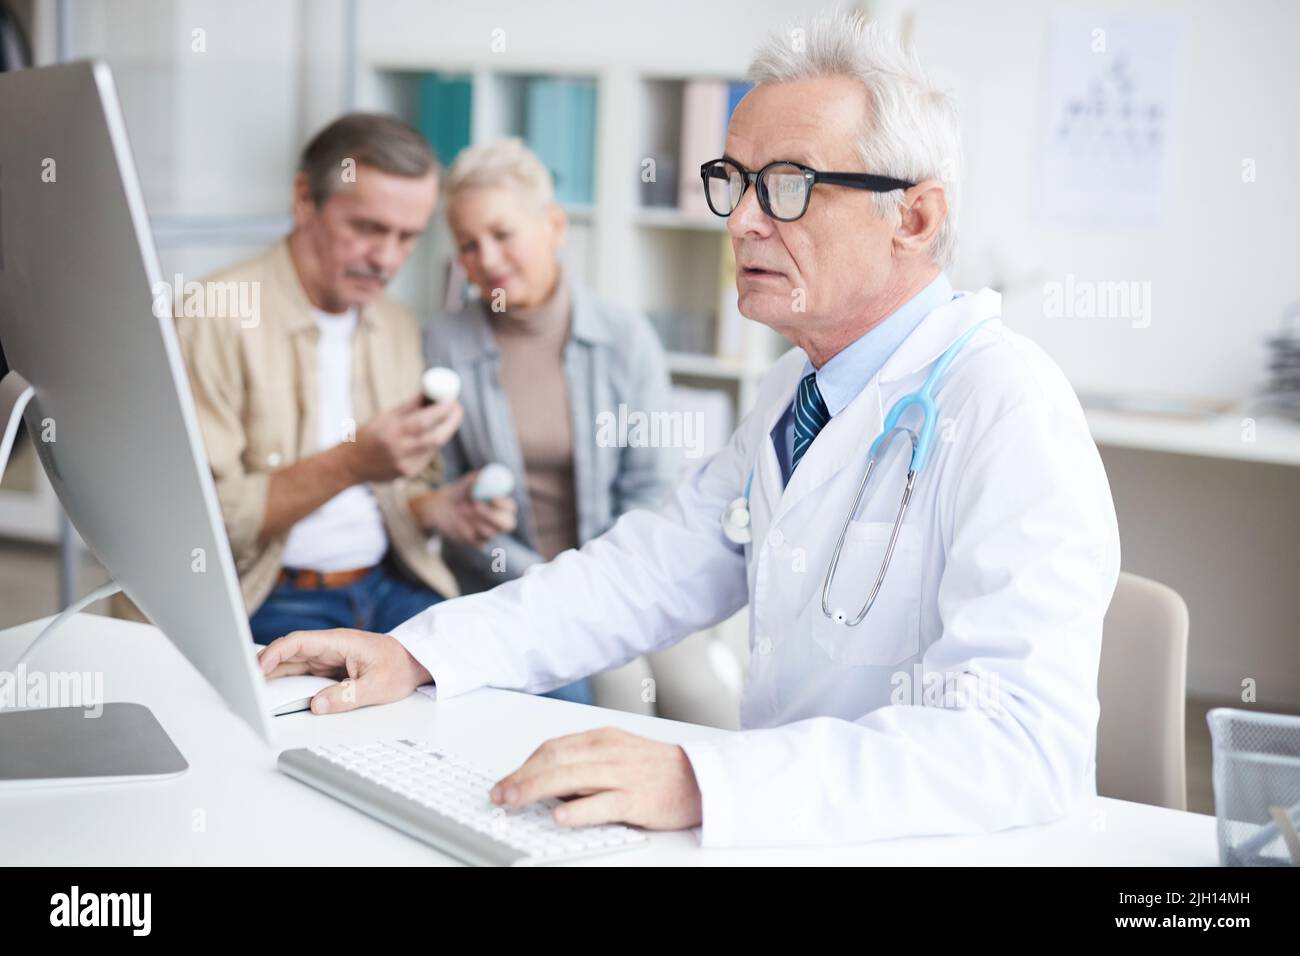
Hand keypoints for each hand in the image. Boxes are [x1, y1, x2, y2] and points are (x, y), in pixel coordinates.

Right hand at [257, 628, 432, 713]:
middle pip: (290, 652)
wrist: (416, 663)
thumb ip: (348, 696)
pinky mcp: (329, 669)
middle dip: (266, 665)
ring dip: (274, 674)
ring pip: (293, 663)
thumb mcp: (378, 686)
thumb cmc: (400, 667)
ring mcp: (328, 658)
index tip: (258, 668)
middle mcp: (329, 647)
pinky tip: (275, 692)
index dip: (276, 653)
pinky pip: (303, 673)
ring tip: (254, 690)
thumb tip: (317, 705)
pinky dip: (288, 681)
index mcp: (339, 642)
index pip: (299, 642)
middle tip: (246, 683)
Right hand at [345, 394, 463, 482]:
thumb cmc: (369, 435)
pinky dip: (433, 442)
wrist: (351, 465)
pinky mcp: (409, 474)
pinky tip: (432, 433)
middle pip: (434, 438)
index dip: (440, 412)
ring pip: (434, 447)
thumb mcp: (385, 417)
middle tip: (457, 408)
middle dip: (451, 422)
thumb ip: (409, 406)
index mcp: (390, 433)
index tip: (451, 400)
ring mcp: (405, 465)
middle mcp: (398, 451)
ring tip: (447, 417)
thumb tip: (431, 390)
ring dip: (444, 430)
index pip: (421, 422)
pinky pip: (428, 455)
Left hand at [413, 471, 516, 545]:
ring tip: (460, 509)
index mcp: (501, 506)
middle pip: (507, 525)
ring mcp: (489, 534)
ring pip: (488, 532)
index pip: (510, 508)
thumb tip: (486, 474)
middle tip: (476, 506)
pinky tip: (457, 522)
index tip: (493, 498)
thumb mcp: (467, 482)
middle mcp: (499, 521)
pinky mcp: (477, 543)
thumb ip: (478, 478)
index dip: (504, 504)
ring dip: (472, 519)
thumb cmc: (458, 492)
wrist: (441, 509)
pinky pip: (475, 538)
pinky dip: (464, 528)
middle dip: (494, 517)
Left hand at [490, 727, 702, 830]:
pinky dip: (578, 810)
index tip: (506, 780)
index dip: (524, 765)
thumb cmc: (658, 770)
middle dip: (521, 777)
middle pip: (555, 760)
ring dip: (535, 790)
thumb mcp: (618, 754)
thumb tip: (547, 781)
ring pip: (571, 778)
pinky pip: (602, 803)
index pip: (553, 747)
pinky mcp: (636, 799)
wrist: (701, 779)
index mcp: (602, 739)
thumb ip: (585, 762)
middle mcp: (609, 752)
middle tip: (499, 794)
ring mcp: (623, 775)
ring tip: (513, 801)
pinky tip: (559, 816)